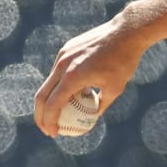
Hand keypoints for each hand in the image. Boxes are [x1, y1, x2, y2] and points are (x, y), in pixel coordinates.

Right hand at [33, 19, 144, 137]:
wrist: (125, 32)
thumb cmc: (123, 62)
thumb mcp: (115, 89)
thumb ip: (101, 104)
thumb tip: (92, 117)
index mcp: (73, 77)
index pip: (53, 104)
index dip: (50, 122)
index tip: (54, 134)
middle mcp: (63, 65)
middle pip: (42, 95)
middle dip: (41, 115)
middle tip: (47, 129)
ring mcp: (62, 55)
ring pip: (49, 82)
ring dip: (49, 100)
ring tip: (57, 114)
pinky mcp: (66, 49)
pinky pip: (58, 71)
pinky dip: (59, 85)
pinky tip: (70, 93)